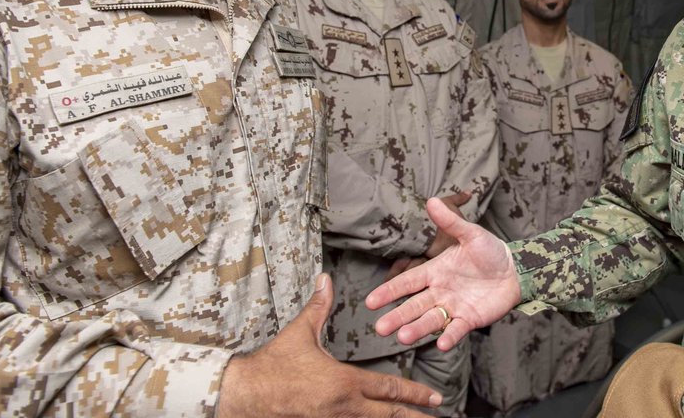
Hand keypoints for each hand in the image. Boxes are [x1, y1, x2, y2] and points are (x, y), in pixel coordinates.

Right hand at [218, 274, 441, 416]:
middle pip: (388, 416)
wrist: (245, 395)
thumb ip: (319, 307)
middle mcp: (344, 407)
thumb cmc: (273, 364)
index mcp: (344, 383)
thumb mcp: (300, 333)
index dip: (415, 394)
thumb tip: (326, 279)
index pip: (389, 390)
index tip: (437, 397)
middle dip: (415, 417)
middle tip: (439, 416)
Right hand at [367, 197, 520, 350]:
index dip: (389, 292)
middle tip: (380, 328)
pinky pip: (456, 330)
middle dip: (397, 316)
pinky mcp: (469, 319)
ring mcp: (453, 307)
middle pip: (414, 306)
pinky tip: (441, 344)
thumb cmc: (490, 251)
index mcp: (435, 272)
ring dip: (417, 329)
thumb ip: (451, 222)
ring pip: (431, 319)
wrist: (515, 270)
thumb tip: (432, 200)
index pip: (407, 283)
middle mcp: (440, 291)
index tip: (370, 302)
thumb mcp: (471, 234)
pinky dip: (449, 336)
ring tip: (403, 337)